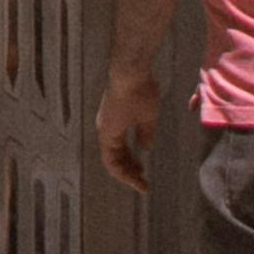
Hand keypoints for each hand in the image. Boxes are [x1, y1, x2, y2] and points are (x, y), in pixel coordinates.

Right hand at [94, 62, 160, 188]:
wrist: (130, 67)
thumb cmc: (139, 95)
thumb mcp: (148, 120)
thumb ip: (145, 137)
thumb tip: (144, 149)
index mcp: (109, 133)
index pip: (112, 164)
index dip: (127, 178)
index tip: (143, 187)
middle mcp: (105, 127)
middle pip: (112, 156)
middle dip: (127, 170)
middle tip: (143, 181)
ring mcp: (108, 118)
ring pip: (114, 145)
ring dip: (126, 158)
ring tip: (141, 168)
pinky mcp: (114, 109)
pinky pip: (117, 135)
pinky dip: (126, 145)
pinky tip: (138, 145)